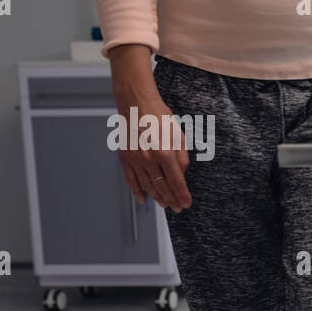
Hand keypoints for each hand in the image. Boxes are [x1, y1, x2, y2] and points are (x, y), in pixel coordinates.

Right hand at [109, 47, 191, 211]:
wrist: (136, 103)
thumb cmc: (158, 115)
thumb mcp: (178, 134)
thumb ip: (182, 156)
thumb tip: (182, 173)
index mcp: (164, 153)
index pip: (176, 181)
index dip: (182, 195)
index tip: (187, 203)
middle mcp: (148, 159)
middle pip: (162, 187)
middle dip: (172, 199)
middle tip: (178, 207)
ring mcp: (134, 160)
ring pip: (147, 186)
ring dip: (157, 198)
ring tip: (166, 205)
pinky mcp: (125, 158)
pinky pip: (130, 179)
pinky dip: (137, 191)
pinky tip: (143, 199)